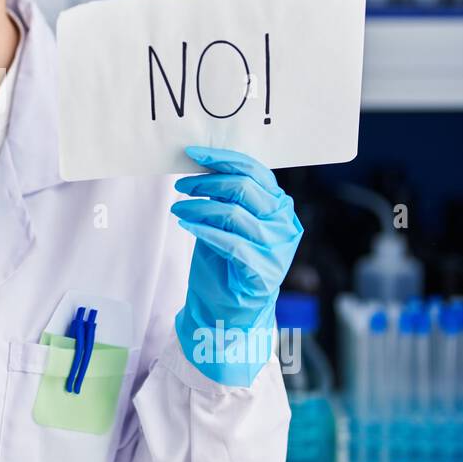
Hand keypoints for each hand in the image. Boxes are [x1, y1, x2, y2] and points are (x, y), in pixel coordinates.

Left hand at [170, 145, 303, 386]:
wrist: (229, 308)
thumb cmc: (227, 259)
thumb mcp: (228, 219)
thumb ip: (225, 195)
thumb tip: (200, 163)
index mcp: (279, 206)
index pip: (255, 171)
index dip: (222, 158)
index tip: (192, 153)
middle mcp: (284, 224)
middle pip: (244, 188)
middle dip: (207, 182)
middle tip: (181, 185)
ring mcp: (277, 249)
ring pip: (233, 213)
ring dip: (199, 206)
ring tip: (178, 207)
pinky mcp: (264, 272)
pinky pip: (231, 243)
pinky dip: (204, 230)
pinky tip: (186, 224)